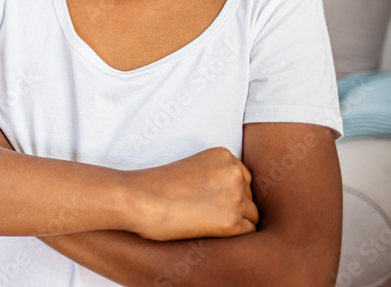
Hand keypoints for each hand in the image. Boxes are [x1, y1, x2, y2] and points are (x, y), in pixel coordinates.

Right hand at [128, 147, 259, 240]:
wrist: (140, 198)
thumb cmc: (155, 186)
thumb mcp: (191, 168)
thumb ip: (213, 175)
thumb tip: (227, 197)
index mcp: (223, 155)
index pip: (242, 178)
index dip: (226, 191)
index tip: (207, 198)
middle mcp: (234, 173)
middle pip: (249, 196)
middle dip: (233, 206)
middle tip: (204, 211)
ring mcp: (235, 197)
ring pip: (251, 215)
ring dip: (233, 220)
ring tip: (204, 221)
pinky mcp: (231, 221)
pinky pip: (248, 232)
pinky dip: (232, 235)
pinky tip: (208, 230)